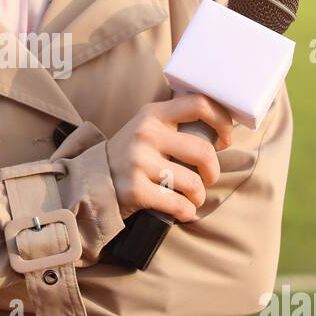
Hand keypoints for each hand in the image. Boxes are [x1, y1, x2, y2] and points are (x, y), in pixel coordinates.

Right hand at [105, 94, 235, 221]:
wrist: (90, 181)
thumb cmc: (132, 156)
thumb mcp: (147, 129)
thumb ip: (176, 124)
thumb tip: (221, 135)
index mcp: (153, 114)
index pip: (199, 104)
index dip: (222, 120)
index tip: (224, 139)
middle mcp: (146, 134)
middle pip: (203, 151)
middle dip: (213, 171)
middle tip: (207, 178)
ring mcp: (139, 162)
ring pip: (193, 183)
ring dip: (199, 196)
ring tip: (192, 197)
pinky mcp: (135, 190)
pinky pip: (179, 205)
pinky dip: (187, 212)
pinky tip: (183, 210)